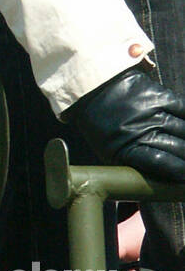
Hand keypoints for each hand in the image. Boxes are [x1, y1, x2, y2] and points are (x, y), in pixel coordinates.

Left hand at [69, 67, 184, 183]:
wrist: (94, 92)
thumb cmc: (103, 129)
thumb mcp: (111, 154)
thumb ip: (136, 166)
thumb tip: (162, 178)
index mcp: (129, 148)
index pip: (164, 163)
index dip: (180, 171)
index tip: (184, 176)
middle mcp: (144, 130)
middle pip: (179, 148)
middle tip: (184, 162)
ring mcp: (153, 111)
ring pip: (184, 130)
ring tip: (183, 145)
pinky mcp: (160, 95)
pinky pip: (183, 108)